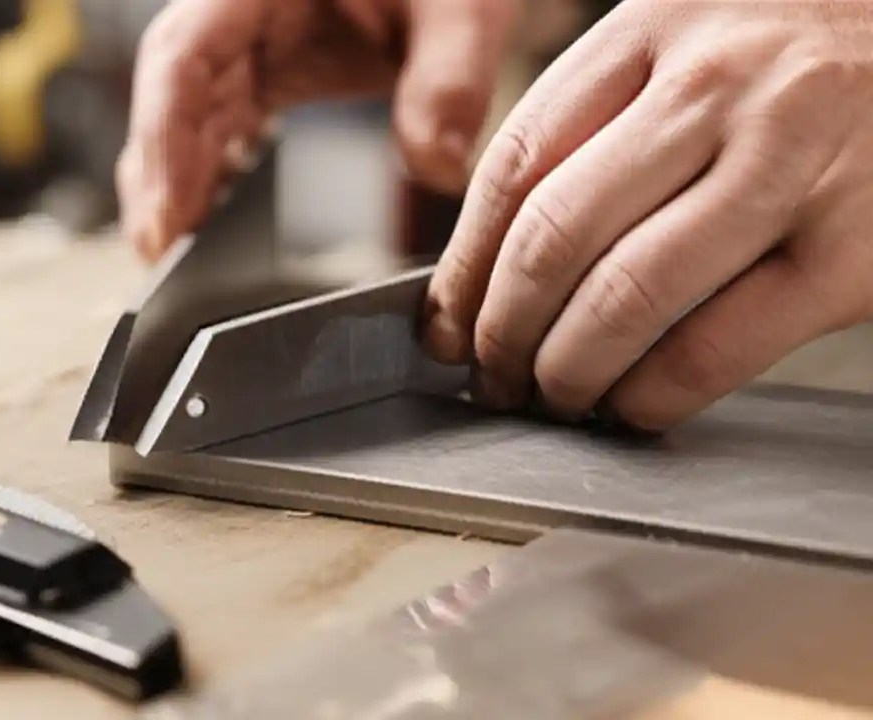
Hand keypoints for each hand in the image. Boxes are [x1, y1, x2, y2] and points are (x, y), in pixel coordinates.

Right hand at [117, 0, 518, 261]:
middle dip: (159, 182)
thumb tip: (437, 168)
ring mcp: (244, 42)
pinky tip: (202, 226)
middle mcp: (236, 11)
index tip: (168, 219)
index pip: (183, 58)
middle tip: (162, 265)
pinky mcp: (263, 71)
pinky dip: (205, 177)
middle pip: (168, 97)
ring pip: (183, 118)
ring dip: (174, 187)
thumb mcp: (464, 8)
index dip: (164, 141)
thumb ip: (450, 82)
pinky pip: (217, 127)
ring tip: (174, 261)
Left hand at [424, 0, 872, 430]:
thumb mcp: (695, 45)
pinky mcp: (854, 252)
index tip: (445, 324)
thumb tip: (494, 262)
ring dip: (565, 371)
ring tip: (552, 396)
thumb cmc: (812, 55)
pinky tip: (631, 405)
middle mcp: (717, 87)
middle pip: (554, 237)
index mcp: (655, 28)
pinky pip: (713, 347)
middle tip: (492, 375)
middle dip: (501, 331)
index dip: (463, 266)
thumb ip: (604, 124)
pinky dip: (651, 395)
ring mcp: (791, 166)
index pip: (515, 165)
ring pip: (624, 298)